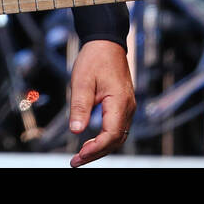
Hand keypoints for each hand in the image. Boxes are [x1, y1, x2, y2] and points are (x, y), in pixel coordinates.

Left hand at [67, 39, 134, 167]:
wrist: (106, 42)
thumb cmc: (95, 58)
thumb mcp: (82, 81)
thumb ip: (80, 107)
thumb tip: (76, 130)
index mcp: (119, 102)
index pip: (111, 135)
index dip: (95, 149)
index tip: (79, 156)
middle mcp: (128, 107)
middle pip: (116, 140)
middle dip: (97, 153)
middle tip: (76, 161)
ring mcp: (127, 106)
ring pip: (118, 136)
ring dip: (101, 147)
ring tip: (81, 155)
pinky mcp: (123, 105)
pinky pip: (117, 127)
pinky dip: (105, 138)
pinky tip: (91, 141)